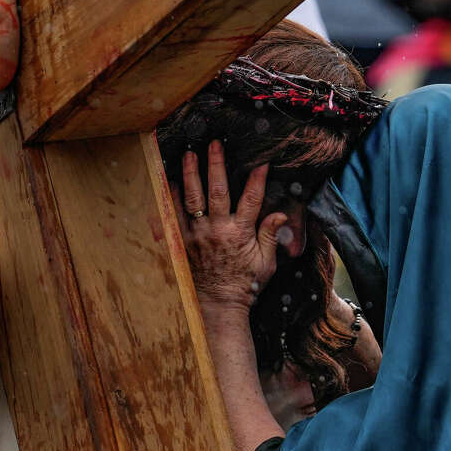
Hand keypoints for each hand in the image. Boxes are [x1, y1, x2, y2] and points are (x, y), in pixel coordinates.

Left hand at [176, 141, 286, 310]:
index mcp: (240, 233)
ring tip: (189, 154)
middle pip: (217, 191)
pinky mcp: (182, 242)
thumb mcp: (266, 262)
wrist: (218, 306)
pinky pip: (174, 215)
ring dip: (191, 174)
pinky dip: (171, 197)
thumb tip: (279, 213)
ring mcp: (197, 235)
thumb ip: (270, 235)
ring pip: (192, 199)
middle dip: (216, 165)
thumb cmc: (245, 285)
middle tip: (214, 145)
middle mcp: (218, 230)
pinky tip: (171, 181)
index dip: (256, 180)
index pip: (251, 199)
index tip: (261, 163)